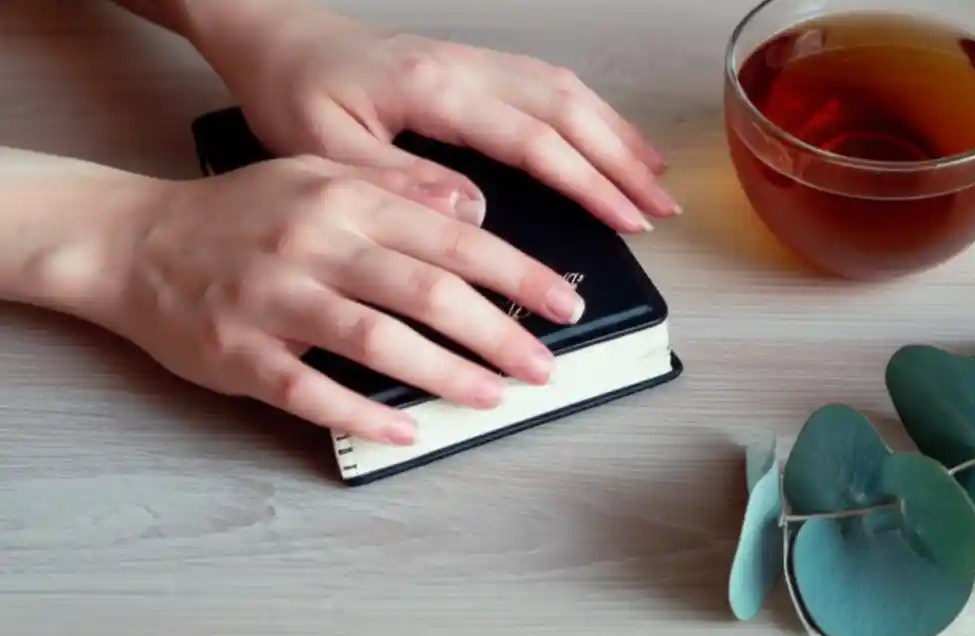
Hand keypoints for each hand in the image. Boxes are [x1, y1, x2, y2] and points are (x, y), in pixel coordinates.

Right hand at [100, 155, 585, 444]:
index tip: (562, 303)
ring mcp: (275, 299)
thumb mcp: (318, 176)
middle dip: (498, 332)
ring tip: (492, 396)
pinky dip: (362, 413)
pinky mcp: (240, 351)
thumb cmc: (238, 215)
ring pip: (377, 340)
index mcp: (344, 200)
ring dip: (445, 373)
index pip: (452, 240)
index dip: (516, 275)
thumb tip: (473, 209)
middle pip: (427, 291)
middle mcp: (315, 243)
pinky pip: (310, 390)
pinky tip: (405, 432)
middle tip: (543, 364)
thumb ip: (397, 190)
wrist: (132, 241)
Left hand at [187, 1, 678, 232]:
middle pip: (567, 109)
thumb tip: (475, 211)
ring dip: (616, 133)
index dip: (588, 183)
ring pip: (567, 89)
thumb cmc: (291, 90)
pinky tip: (606, 136)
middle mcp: (465, 66)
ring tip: (654, 177)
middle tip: (660, 209)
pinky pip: (548, 81)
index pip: (533, 139)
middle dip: (621, 162)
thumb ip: (397, 181)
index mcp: (433, 88)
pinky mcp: (472, 64)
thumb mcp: (322, 150)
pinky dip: (591, 111)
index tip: (627, 220)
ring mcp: (474, 59)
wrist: (273, 36)